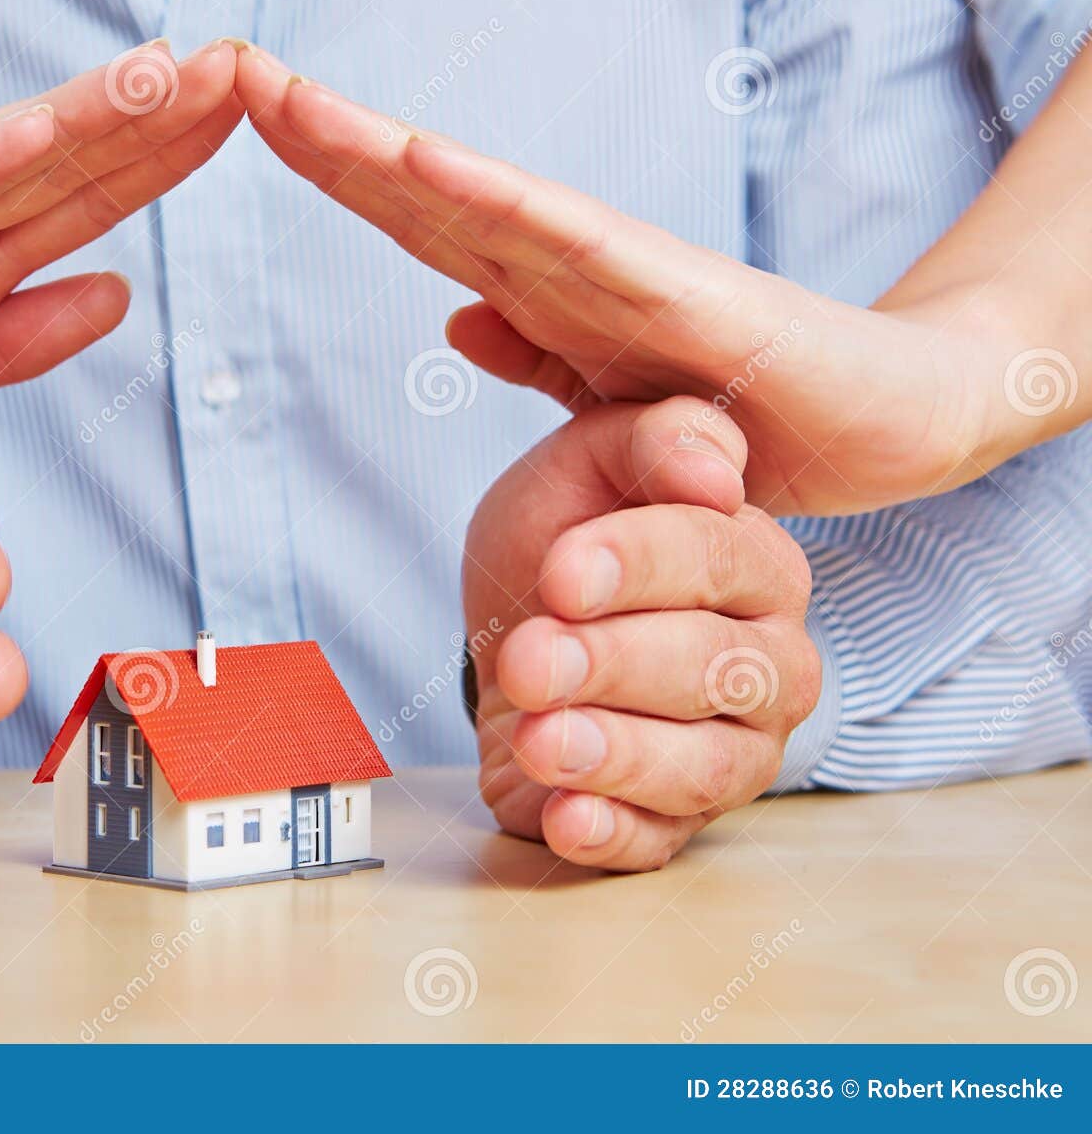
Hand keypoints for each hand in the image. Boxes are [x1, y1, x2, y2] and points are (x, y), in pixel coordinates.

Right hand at [0, 39, 240, 457]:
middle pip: (59, 168)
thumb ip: (15, 340)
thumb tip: (119, 294)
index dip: (165, 156)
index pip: (84, 199)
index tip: (247, 110)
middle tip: (241, 62)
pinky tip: (32, 132)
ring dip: (82, 121)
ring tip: (164, 71)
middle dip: (152, 116)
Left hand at [234, 47, 1043, 515]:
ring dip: (375, 148)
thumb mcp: (604, 399)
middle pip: (418, 191)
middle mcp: (566, 263)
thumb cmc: (744, 406)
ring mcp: (619, 271)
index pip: (411, 220)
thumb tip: (452, 319)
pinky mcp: (680, 296)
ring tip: (284, 97)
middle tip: (216, 71)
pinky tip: (422, 161)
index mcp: (541, 290)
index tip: (234, 123)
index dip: (325, 170)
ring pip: (474, 198)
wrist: (886, 420)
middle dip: (317, 134)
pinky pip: (572, 245)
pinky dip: (495, 200)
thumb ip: (535, 352)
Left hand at [462, 398, 820, 871]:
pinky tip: (562, 815)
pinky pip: (661, 841)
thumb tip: (714, 472)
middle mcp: (767, 663)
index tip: (558, 575)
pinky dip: (611, 832)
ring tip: (539, 739)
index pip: (716, 559)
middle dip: (612, 664)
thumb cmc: (565, 545)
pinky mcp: (676, 820)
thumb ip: (652, 441)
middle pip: (714, 669)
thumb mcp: (589, 464)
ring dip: (615, 755)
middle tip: (529, 659)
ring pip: (703, 766)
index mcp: (756, 563)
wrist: (514, 633)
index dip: (637, 566)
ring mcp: (733, 750)